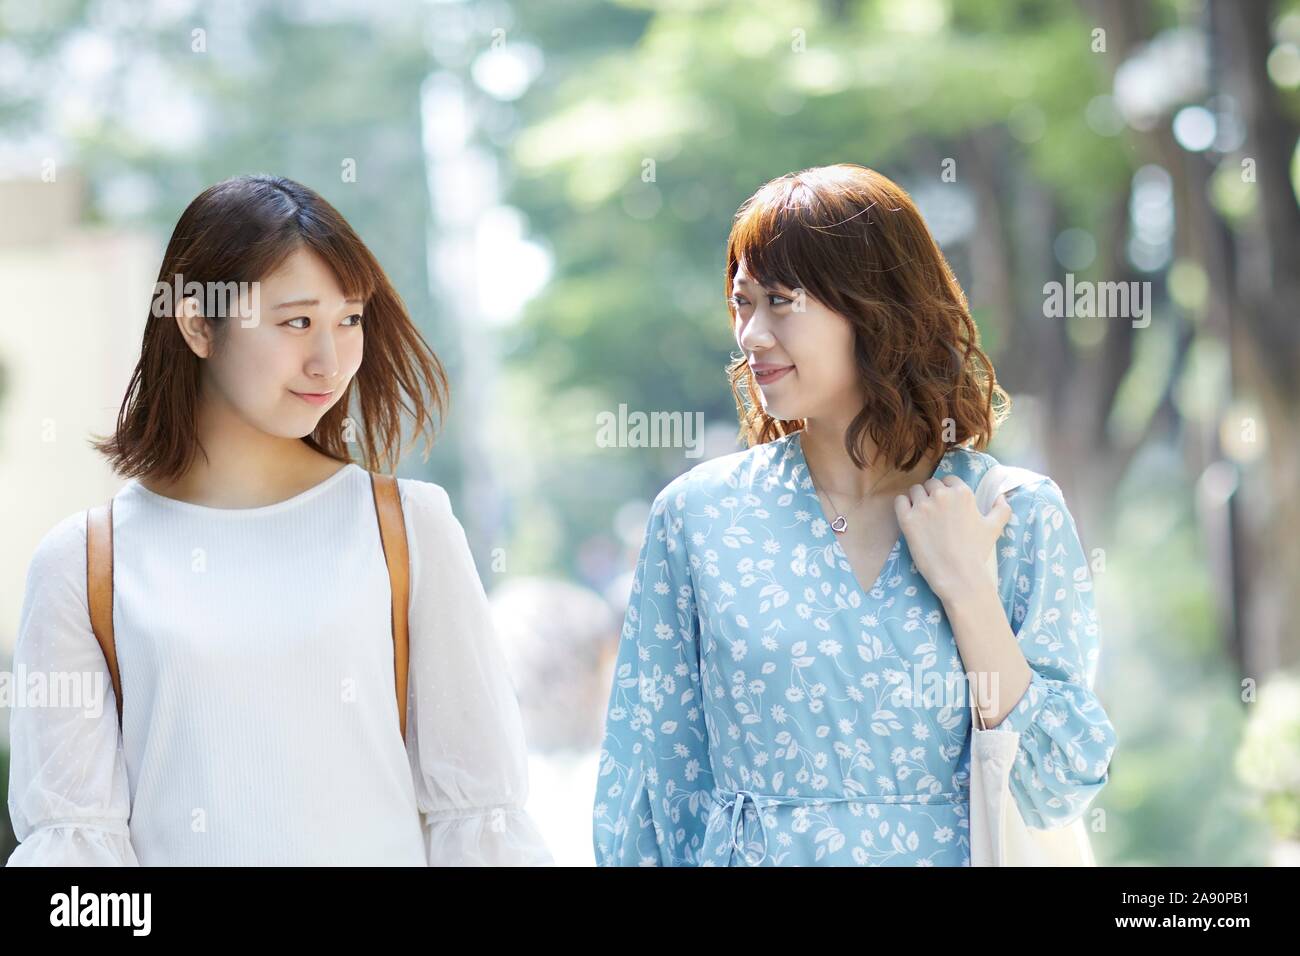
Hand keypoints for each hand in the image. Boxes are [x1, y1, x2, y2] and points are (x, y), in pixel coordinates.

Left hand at [894, 475, 1011, 603]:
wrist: (958, 573)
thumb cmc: (976, 552)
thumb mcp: (994, 528)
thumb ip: (1001, 509)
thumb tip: (1001, 496)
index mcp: (962, 492)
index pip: (948, 479)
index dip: (947, 491)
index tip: (947, 506)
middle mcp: (941, 494)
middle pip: (931, 484)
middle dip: (932, 495)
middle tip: (934, 514)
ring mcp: (923, 506)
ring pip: (915, 490)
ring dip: (917, 499)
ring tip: (922, 516)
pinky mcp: (907, 518)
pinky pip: (899, 501)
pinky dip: (903, 505)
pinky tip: (909, 517)